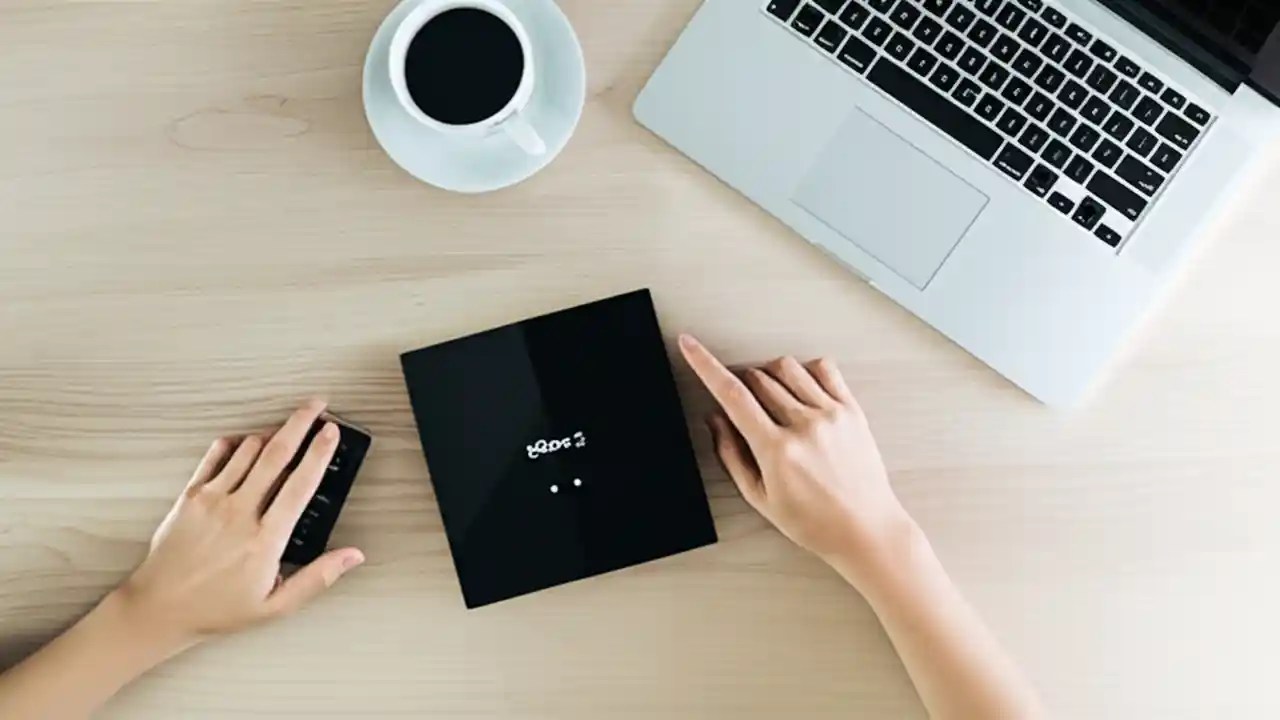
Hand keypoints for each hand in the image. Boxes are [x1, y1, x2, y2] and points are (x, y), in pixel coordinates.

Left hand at [115, 400, 364, 647]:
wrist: (159, 608)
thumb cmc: (216, 609)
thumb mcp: (276, 605)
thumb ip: (318, 578)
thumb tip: (352, 556)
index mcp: (264, 539)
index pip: (301, 484)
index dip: (320, 452)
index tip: (332, 433)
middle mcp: (239, 513)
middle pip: (276, 453)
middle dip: (301, 422)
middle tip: (316, 405)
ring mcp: (212, 501)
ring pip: (247, 449)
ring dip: (270, 433)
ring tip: (286, 428)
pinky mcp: (190, 496)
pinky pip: (215, 455)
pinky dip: (234, 443)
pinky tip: (245, 443)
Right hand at [678, 335, 912, 578]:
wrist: (866, 528)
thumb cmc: (814, 522)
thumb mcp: (760, 497)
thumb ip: (731, 454)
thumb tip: (715, 419)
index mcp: (777, 450)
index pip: (732, 394)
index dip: (704, 364)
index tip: (689, 345)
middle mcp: (804, 426)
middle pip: (756, 378)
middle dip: (741, 385)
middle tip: (745, 407)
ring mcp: (831, 414)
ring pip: (786, 368)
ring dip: (769, 375)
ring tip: (774, 401)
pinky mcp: (851, 410)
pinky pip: (823, 369)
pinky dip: (804, 371)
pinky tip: (802, 390)